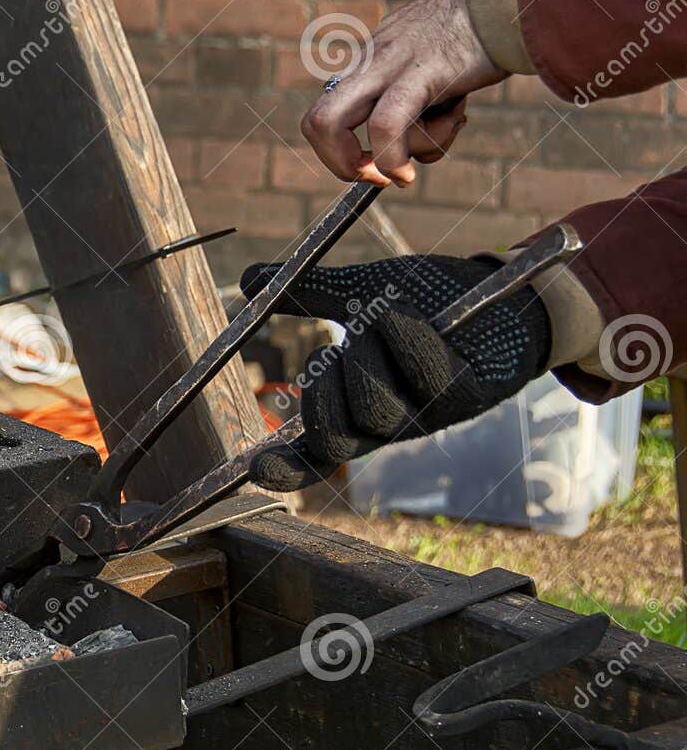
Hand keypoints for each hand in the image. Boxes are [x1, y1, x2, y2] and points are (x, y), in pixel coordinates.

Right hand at [241, 253, 552, 490]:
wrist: (502, 288)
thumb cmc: (429, 297)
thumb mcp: (359, 289)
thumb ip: (308, 292)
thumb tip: (248, 281)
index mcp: (357, 411)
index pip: (313, 457)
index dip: (285, 468)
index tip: (255, 462)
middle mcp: (391, 425)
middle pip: (335, 442)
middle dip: (321, 393)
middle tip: (330, 350)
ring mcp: (429, 415)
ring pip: (375, 410)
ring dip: (366, 354)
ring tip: (381, 315)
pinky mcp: (467, 398)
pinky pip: (422, 376)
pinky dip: (401, 333)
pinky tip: (400, 309)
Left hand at [302, 0, 506, 185]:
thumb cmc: (477, 39)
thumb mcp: (429, 68)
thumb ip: (414, 103)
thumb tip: (416, 152)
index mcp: (370, 61)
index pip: (328, 111)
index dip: (338, 151)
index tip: (370, 169)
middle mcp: (370, 62)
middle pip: (317, 121)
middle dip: (337, 163)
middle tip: (374, 178)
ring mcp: (389, 65)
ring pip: (334, 123)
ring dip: (373, 162)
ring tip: (442, 134)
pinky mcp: (420, 70)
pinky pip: (386, 124)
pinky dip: (391, 160)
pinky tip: (409, 172)